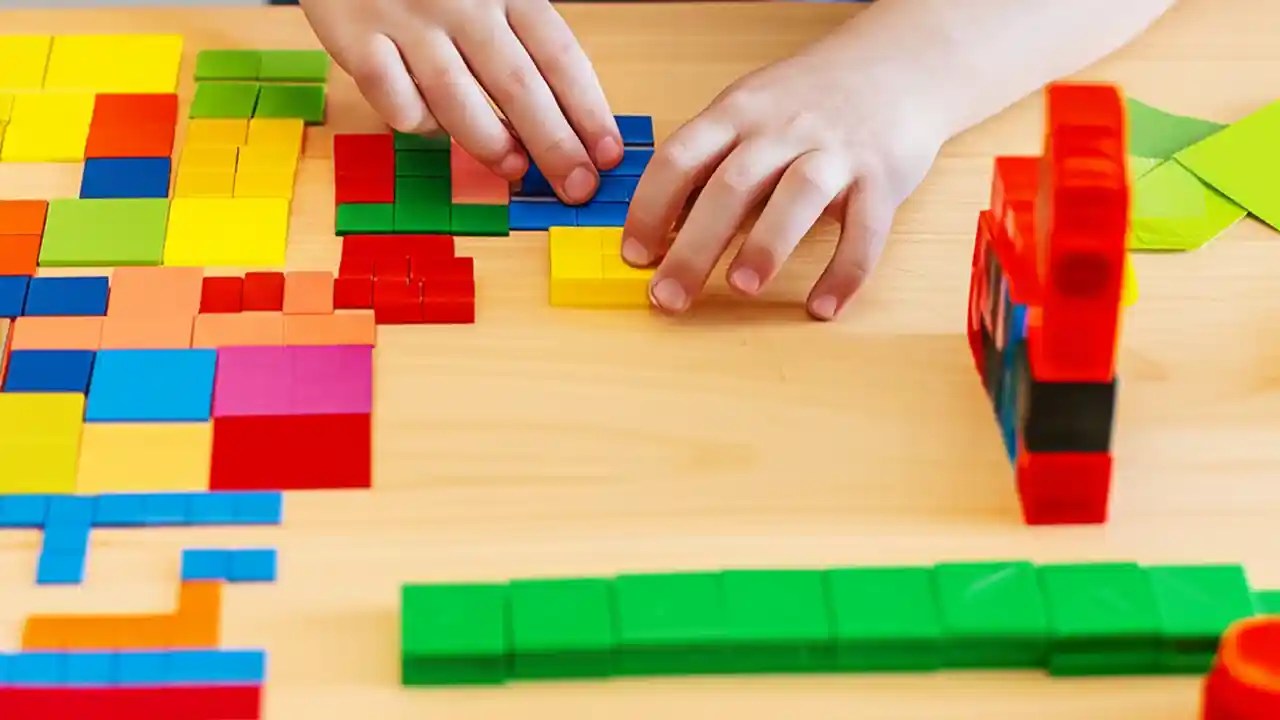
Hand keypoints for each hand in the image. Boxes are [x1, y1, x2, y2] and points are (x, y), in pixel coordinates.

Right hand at [300, 0, 622, 202]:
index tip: (608, 153)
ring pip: (457, 98)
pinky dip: (417, 121)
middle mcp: (462, 3)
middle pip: (519, 85)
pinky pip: (394, 98)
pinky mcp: (357, 37)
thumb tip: (566, 118)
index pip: (561, 56)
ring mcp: (407, 20)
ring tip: (515, 168)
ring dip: (491, 143)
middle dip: (555, 144)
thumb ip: (522, 39)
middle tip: (577, 185)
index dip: (589, 111)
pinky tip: (432, 125)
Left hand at [621, 33, 947, 319]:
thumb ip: (709, 161)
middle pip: (731, 186)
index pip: (680, 158)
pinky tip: (823, 307)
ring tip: (741, 288)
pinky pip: (866, 228)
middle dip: (694, 246)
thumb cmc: (809, 100)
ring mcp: (835, 150)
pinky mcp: (883, 175)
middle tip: (669, 296)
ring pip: (798, 195)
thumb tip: (660, 227)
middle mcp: (783, 128)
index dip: (650, 208)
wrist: (898, 64)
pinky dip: (846, 270)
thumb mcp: (748, 111)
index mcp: (738, 113)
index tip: (635, 255)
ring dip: (766, 244)